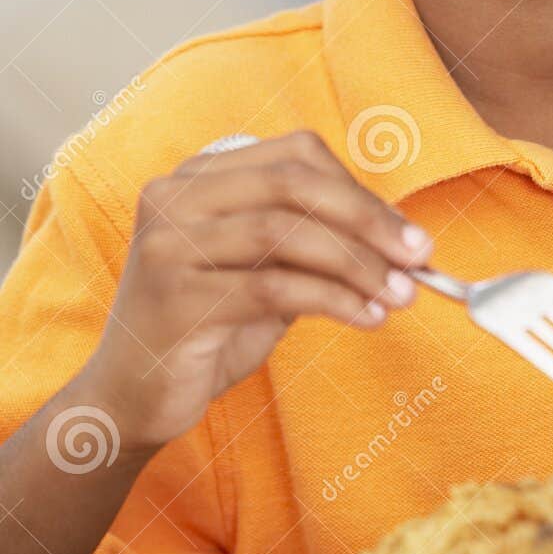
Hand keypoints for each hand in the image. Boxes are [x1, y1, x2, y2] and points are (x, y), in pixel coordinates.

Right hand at [81, 130, 433, 451]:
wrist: (131, 398)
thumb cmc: (211, 327)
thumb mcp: (267, 269)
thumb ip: (315, 240)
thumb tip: (402, 239)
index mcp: (200, 173)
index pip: (296, 155)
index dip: (360, 190)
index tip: (409, 235)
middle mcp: (176, 194)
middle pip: (294, 184)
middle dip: (368, 221)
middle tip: (419, 258)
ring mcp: (168, 242)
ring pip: (285, 233)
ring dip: (357, 265)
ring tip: (400, 297)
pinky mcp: (173, 295)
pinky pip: (273, 287)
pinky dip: (332, 300)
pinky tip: (366, 318)